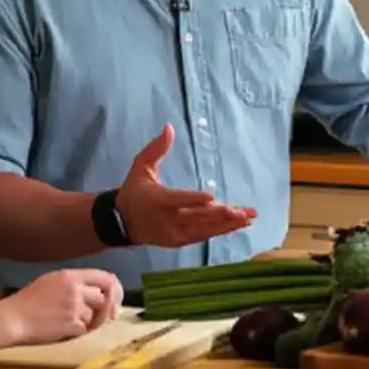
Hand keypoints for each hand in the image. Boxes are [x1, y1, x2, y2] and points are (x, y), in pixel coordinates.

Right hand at [0, 268, 123, 344]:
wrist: (14, 318)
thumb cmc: (28, 301)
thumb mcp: (52, 281)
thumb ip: (74, 283)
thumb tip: (97, 290)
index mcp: (71, 276)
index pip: (105, 277)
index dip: (114, 289)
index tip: (115, 298)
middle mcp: (76, 289)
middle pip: (103, 299)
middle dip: (101, 310)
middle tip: (97, 317)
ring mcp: (75, 307)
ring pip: (94, 317)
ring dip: (84, 322)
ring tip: (64, 322)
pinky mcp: (72, 325)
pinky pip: (84, 330)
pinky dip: (75, 332)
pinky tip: (60, 329)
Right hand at [117, 124, 256, 246]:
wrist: (121, 223)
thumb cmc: (134, 192)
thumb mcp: (140, 167)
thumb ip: (156, 149)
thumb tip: (170, 127)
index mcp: (156, 200)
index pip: (177, 199)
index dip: (193, 200)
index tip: (212, 197)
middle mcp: (167, 220)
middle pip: (196, 217)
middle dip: (221, 215)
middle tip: (242, 212)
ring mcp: (174, 233)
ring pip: (204, 229)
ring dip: (227, 224)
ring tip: (248, 218)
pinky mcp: (179, 241)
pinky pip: (203, 236)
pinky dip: (220, 231)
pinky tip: (237, 226)